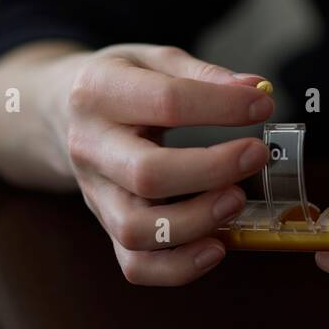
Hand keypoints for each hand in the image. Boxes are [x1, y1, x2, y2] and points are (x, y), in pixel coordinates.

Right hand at [59, 43, 272, 283]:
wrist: (64, 113)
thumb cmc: (121, 83)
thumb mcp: (153, 59)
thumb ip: (204, 75)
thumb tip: (256, 91)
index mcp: (101, 91)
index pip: (166, 101)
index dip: (221, 106)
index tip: (263, 105)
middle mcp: (90, 146)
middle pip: (148, 174)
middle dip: (211, 169)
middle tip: (255, 154)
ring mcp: (94, 193)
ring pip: (137, 229)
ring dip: (197, 222)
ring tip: (236, 201)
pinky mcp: (106, 225)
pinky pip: (135, 265)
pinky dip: (178, 268)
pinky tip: (217, 246)